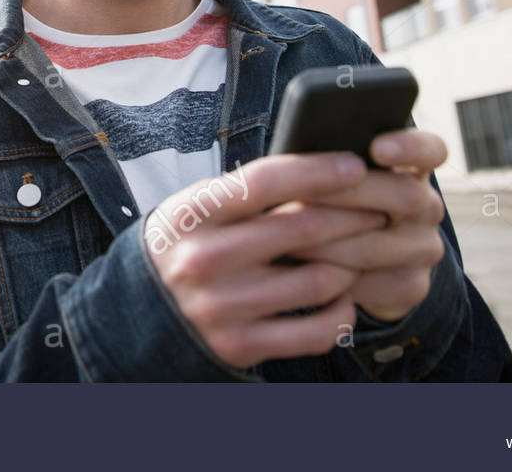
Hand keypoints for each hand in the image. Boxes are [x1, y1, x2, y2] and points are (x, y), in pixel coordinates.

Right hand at [144, 151, 386, 369]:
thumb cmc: (183, 246)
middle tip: (376, 209)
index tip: (355, 165)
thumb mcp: (196, 208)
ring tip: (359, 252)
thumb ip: (246, 193)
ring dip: (351, 264)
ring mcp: (222, 307)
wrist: (135, 314)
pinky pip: (316, 330)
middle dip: (353, 215)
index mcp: (192, 214)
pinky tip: (343, 297)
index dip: (317, 170)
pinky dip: (342, 312)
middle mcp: (204, 260)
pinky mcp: (240, 346)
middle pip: (304, 228)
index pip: (265, 181)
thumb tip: (322, 169)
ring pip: (320, 280)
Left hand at [284, 129, 447, 322]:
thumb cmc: (329, 199)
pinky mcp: (412, 286)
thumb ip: (328, 162)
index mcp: (412, 167)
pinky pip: (373, 284)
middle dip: (347, 195)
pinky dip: (332, 276)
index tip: (377, 147)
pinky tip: (301, 269)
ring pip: (379, 245)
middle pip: (404, 195)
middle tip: (300, 194)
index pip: (431, 150)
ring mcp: (424, 248)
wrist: (350, 257)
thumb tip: (298, 160)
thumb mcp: (333, 175)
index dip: (410, 146)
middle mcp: (426, 206)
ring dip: (327, 241)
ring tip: (284, 235)